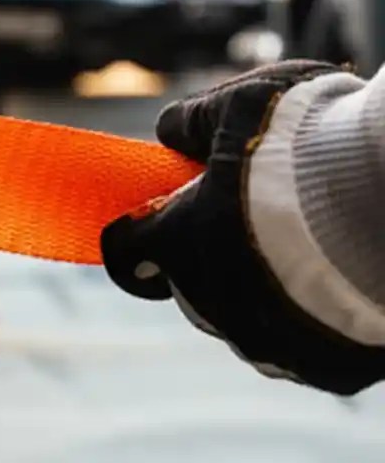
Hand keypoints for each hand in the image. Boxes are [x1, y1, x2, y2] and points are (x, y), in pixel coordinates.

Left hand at [102, 60, 384, 394]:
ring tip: (311, 250)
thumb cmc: (309, 143)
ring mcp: (271, 343)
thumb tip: (170, 129)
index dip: (140, 231)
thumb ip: (196, 121)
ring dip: (266, 292)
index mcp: (177, 243)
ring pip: (250, 323)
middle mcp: (212, 304)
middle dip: (212, 256)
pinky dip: (319, 321)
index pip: (126, 249)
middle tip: (255, 222)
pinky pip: (310, 348)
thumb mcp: (241, 105)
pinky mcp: (329, 367)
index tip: (160, 218)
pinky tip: (346, 283)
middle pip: (192, 286)